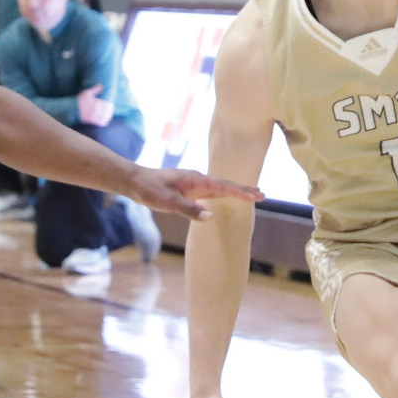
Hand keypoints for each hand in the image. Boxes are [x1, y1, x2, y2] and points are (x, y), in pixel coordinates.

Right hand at [76, 83, 114, 126]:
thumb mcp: (87, 92)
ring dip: (108, 116)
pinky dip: (104, 122)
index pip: (108, 106)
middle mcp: (96, 110)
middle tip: (110, 110)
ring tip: (108, 115)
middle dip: (110, 111)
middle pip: (108, 112)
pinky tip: (105, 120)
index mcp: (96, 103)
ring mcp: (94, 116)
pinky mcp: (92, 121)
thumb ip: (95, 89)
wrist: (72, 108)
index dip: (111, 106)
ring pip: (105, 118)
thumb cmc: (79, 100)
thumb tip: (101, 85)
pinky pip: (101, 123)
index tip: (111, 105)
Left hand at [127, 165, 262, 220]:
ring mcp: (193, 183)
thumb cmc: (150, 190)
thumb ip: (190, 210)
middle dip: (243, 190)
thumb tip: (211, 217)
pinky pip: (210, 191)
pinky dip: (222, 193)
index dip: (240, 192)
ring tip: (250, 195)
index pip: (223, 186)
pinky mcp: (188, 188)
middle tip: (262, 194)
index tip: (256, 195)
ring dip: (234, 191)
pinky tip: (225, 197)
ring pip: (219, 187)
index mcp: (196, 180)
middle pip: (225, 185)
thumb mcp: (168, 202)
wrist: (134, 181)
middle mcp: (197, 179)